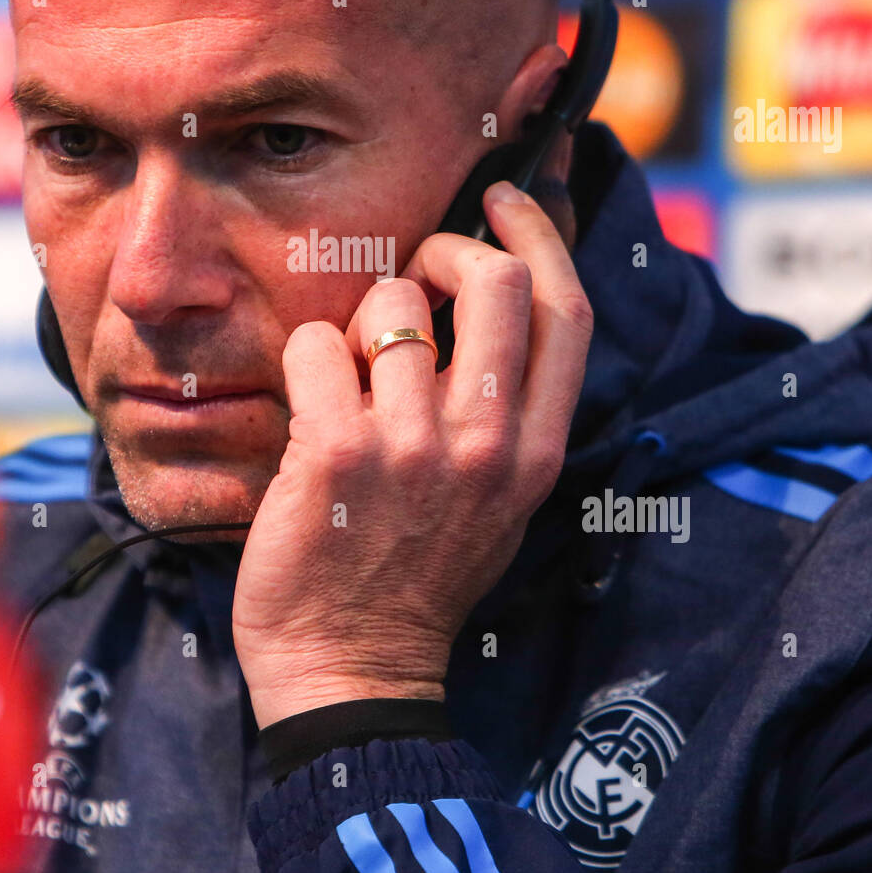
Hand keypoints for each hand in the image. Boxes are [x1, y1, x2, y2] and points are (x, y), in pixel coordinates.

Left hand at [231, 181, 593, 728]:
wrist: (351, 672)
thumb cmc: (418, 574)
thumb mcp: (498, 500)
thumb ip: (508, 410)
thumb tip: (496, 299)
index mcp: (536, 453)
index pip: (565, 312)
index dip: (539, 235)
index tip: (504, 200)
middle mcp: (487, 443)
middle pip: (495, 283)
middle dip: (448, 250)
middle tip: (418, 269)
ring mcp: (411, 447)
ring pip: (391, 303)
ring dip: (361, 322)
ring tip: (348, 377)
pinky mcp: (333, 452)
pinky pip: (316, 345)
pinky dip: (306, 358)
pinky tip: (308, 406)